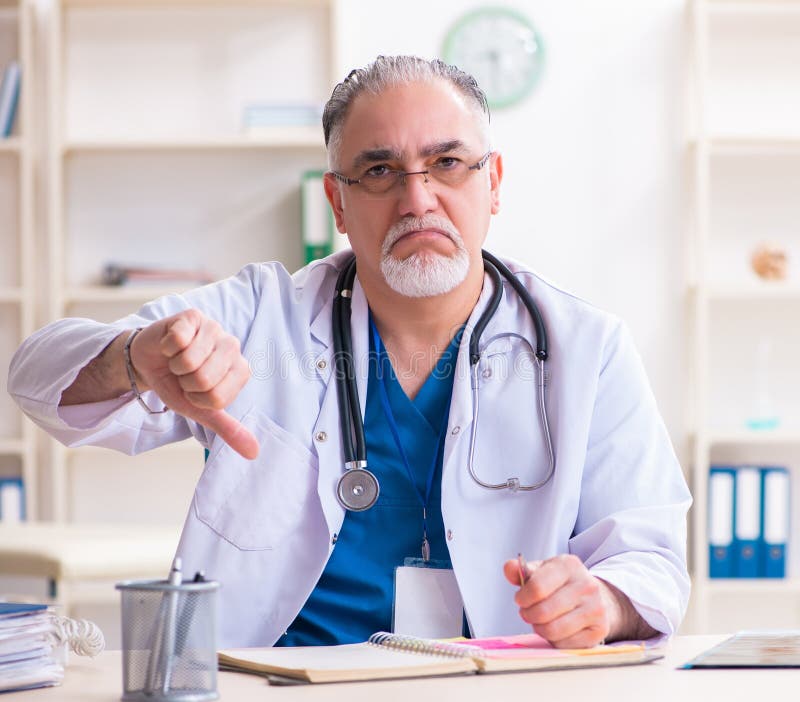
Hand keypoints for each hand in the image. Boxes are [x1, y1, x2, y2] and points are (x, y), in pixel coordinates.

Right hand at [129, 309, 258, 459]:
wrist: (149, 362)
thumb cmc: (177, 384)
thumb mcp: (201, 411)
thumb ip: (228, 429)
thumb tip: (254, 453)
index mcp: (240, 370)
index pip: (217, 398)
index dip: (197, 399)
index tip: (194, 391)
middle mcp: (233, 347)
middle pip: (204, 379)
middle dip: (186, 383)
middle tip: (184, 375)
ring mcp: (214, 328)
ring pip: (190, 360)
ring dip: (176, 365)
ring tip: (178, 360)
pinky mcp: (193, 315)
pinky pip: (177, 340)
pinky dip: (167, 347)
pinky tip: (171, 345)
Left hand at [502, 554, 612, 647]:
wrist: (590, 595)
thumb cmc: (559, 583)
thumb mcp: (540, 571)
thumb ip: (521, 571)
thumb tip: (510, 567)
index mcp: (569, 565)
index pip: (537, 587)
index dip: (522, 598)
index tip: (520, 599)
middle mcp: (586, 585)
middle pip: (543, 612)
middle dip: (528, 615)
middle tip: (528, 613)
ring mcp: (596, 608)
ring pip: (553, 630)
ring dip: (540, 629)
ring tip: (540, 621)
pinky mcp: (600, 630)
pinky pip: (565, 644)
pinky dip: (555, 640)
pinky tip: (557, 629)